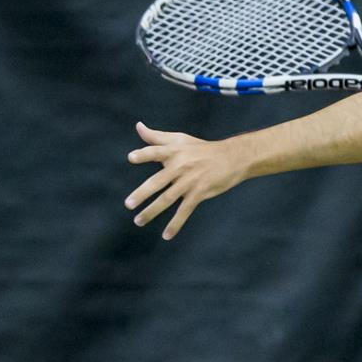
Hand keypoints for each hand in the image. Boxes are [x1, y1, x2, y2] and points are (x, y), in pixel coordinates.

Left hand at [125, 122, 245, 239]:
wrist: (232, 158)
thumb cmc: (202, 149)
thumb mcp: (180, 139)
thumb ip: (156, 137)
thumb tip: (138, 126)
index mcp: (174, 152)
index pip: (156, 152)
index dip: (144, 154)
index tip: (131, 158)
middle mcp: (181, 166)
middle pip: (158, 181)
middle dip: (143, 193)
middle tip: (129, 204)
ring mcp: (190, 181)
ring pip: (168, 198)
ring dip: (152, 211)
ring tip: (138, 221)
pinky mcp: (200, 192)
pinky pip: (185, 210)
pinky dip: (176, 224)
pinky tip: (167, 235)